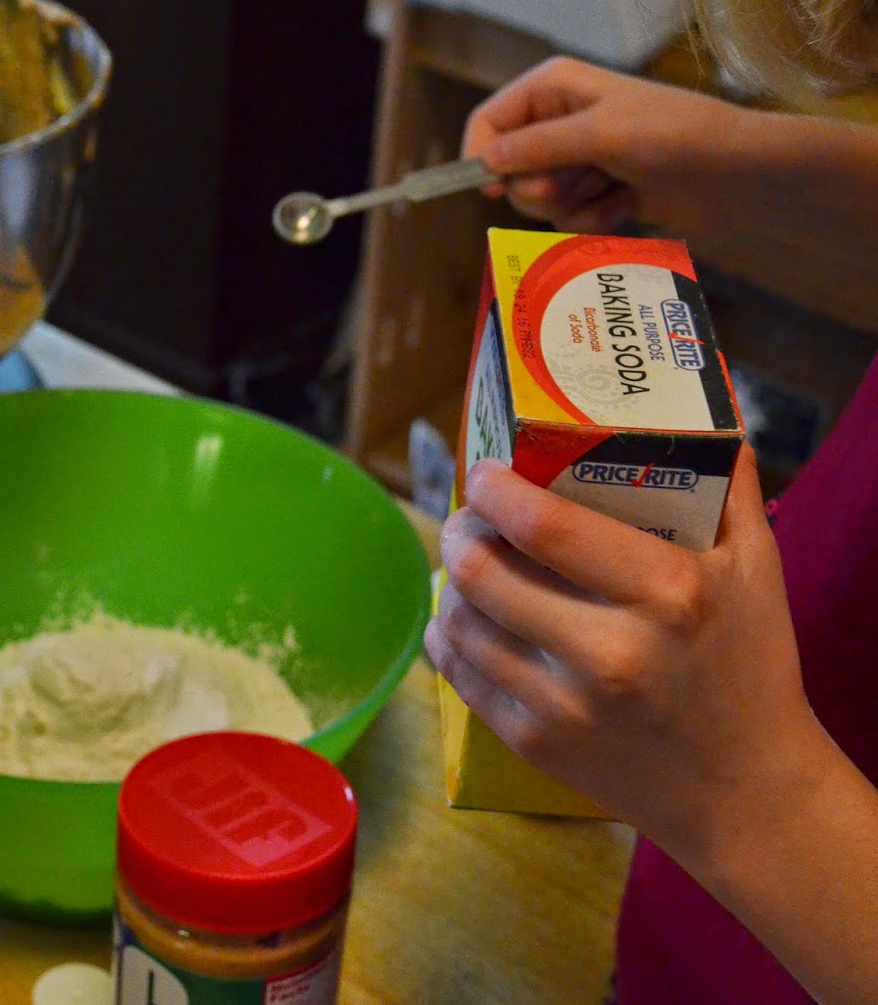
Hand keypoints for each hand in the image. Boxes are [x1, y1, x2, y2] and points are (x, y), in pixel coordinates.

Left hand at [424, 448, 826, 860]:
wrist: (745, 791)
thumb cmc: (749, 666)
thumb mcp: (757, 567)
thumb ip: (726, 485)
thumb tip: (691, 414)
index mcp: (667, 593)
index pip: (542, 524)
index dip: (492, 488)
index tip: (483, 472)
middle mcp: (610, 651)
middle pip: (481, 572)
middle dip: (460, 531)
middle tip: (468, 519)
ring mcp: (563, 704)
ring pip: (458, 622)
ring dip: (449, 583)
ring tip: (466, 564)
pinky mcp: (533, 743)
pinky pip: (459, 675)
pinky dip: (447, 637)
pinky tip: (462, 618)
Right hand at [461, 56, 746, 235]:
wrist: (737, 176)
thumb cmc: (674, 137)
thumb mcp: (600, 134)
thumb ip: (537, 147)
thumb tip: (485, 162)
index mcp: (554, 87)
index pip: (488, 121)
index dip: (482, 156)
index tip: (491, 189)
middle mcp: (560, 120)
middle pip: (508, 169)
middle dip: (541, 187)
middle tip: (581, 180)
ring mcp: (578, 158)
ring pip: (536, 200)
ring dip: (572, 205)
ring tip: (613, 190)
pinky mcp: (596, 191)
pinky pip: (565, 218)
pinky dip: (593, 218)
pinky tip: (625, 206)